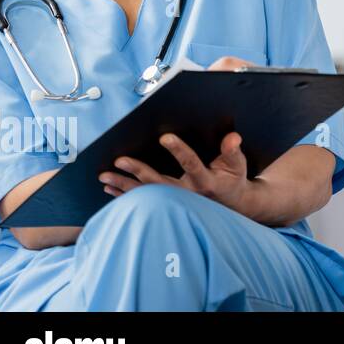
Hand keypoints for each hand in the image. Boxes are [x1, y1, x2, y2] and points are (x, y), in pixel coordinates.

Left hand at [97, 55, 259, 213]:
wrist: (232, 205)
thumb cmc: (232, 180)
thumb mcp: (238, 166)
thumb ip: (233, 151)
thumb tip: (233, 137)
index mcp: (205, 182)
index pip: (191, 164)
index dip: (179, 150)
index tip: (164, 137)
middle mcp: (188, 194)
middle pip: (159, 184)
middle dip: (138, 171)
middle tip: (120, 161)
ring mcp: (175, 202)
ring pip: (147, 194)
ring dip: (124, 185)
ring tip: (105, 176)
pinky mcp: (167, 206)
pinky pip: (143, 201)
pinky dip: (124, 195)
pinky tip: (110, 188)